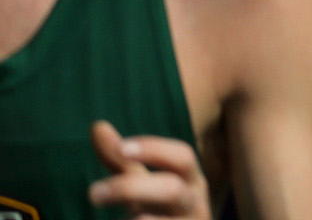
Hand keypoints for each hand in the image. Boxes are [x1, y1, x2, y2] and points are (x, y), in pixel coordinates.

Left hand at [89, 121, 210, 218]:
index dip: (155, 150)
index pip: (182, 157)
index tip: (124, 147)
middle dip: (131, 189)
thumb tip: (98, 126)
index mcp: (190, 180)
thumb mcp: (144, 184)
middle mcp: (195, 204)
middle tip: (92, 193)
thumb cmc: (159, 211)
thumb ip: (122, 160)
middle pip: (172, 190)